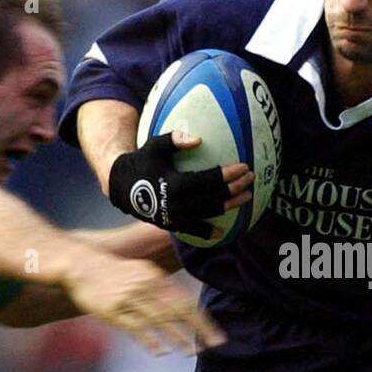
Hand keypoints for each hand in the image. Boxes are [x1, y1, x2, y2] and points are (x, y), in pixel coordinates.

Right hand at [62, 255, 223, 354]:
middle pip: (177, 310)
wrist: (79, 265)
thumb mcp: (139, 272)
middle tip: (214, 344)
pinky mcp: (113, 310)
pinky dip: (149, 339)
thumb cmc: (112, 272)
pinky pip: (135, 327)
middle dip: (198, 329)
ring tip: (190, 351)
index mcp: (154, 277)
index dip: (202, 319)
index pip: (184, 300)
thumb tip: (180, 305)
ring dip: (176, 336)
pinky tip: (160, 350)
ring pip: (159, 320)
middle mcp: (145, 286)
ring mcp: (129, 298)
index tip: (216, 334)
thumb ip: (159, 287)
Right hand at [108, 131, 252, 239]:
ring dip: (230, 206)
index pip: (209, 180)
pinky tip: (222, 232)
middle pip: (215, 198)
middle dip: (236, 189)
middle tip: (251, 179)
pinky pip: (194, 230)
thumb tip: (199, 139)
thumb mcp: (155, 145)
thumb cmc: (142, 161)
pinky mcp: (172, 225)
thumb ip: (175, 139)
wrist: (121, 187)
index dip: (229, 175)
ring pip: (209, 213)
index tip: (244, 167)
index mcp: (175, 184)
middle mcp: (178, 204)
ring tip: (246, 198)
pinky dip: (208, 232)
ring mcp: (175, 217)